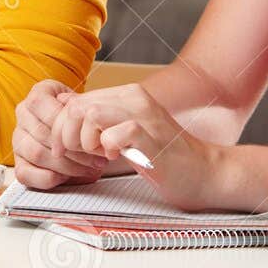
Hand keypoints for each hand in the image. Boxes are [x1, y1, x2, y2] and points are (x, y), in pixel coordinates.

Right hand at [12, 80, 108, 189]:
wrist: (77, 132)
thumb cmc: (81, 119)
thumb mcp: (83, 106)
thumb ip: (82, 109)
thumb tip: (87, 115)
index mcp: (37, 95)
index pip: (41, 104)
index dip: (65, 123)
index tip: (89, 138)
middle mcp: (22, 114)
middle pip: (42, 133)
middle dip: (74, 150)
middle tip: (96, 160)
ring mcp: (18, 138)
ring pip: (36, 154)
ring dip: (65, 165)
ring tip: (87, 169)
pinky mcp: (18, 162)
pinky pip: (25, 174)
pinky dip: (48, 178)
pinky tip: (66, 177)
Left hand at [51, 82, 165, 155]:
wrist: (204, 172)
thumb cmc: (163, 156)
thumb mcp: (124, 130)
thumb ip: (97, 116)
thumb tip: (63, 102)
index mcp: (127, 94)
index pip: (76, 101)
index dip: (62, 127)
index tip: (66, 149)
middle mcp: (135, 98)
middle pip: (78, 106)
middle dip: (68, 135)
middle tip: (80, 155)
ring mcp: (145, 116)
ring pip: (91, 114)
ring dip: (87, 141)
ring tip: (101, 155)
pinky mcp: (153, 137)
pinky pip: (116, 134)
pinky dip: (108, 148)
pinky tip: (118, 157)